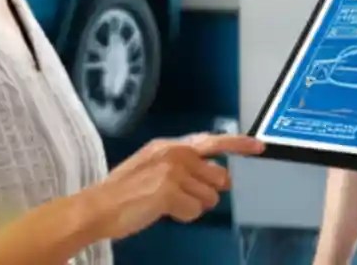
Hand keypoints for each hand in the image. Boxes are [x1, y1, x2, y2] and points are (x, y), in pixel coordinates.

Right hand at [80, 133, 264, 240]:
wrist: (98, 206)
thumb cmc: (122, 192)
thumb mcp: (152, 166)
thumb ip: (182, 165)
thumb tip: (218, 176)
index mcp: (169, 145)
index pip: (212, 140)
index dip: (238, 144)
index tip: (258, 147)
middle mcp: (175, 153)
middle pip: (218, 175)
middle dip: (208, 191)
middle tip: (181, 196)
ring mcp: (173, 171)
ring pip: (209, 198)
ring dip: (192, 206)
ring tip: (166, 204)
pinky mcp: (169, 191)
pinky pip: (195, 211)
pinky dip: (182, 216)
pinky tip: (162, 212)